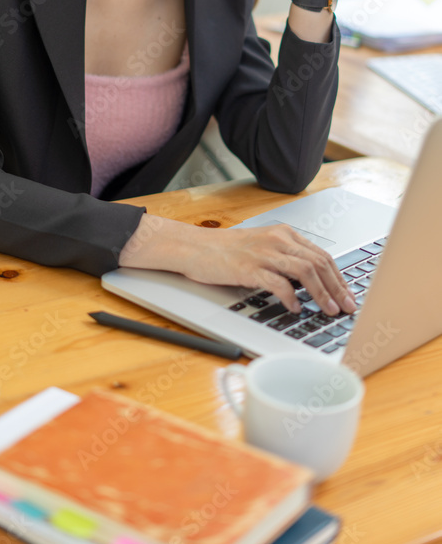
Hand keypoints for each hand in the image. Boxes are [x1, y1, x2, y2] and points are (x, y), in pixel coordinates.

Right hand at [182, 224, 355, 315]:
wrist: (195, 248)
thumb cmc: (226, 251)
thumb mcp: (263, 249)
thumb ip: (286, 260)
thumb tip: (311, 283)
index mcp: (284, 234)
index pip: (322, 255)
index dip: (339, 278)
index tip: (348, 295)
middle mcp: (277, 240)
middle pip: (319, 262)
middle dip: (337, 288)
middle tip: (347, 307)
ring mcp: (264, 253)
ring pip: (305, 271)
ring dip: (322, 293)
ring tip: (329, 310)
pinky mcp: (249, 267)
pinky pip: (278, 282)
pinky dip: (291, 297)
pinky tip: (296, 308)